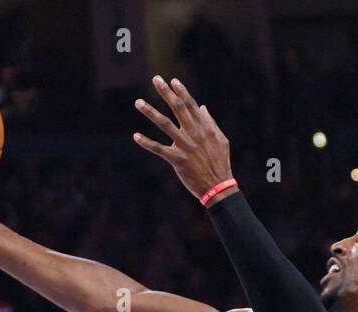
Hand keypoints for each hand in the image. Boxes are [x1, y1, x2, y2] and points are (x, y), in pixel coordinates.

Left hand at [133, 76, 233, 201]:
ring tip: (138, 102)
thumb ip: (210, 123)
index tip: (172, 81)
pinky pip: (158, 149)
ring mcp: (184, 146)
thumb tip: (203, 107)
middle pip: (177, 108)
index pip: (191, 105)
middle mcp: (194, 133)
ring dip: (150, 112)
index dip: (181, 92)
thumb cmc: (221, 163)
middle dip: (166, 92)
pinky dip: (146, 142)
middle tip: (156, 79)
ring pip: (164, 125)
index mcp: (204, 128)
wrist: (219, 187)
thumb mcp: (221, 140)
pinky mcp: (177, 160)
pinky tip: (135, 136)